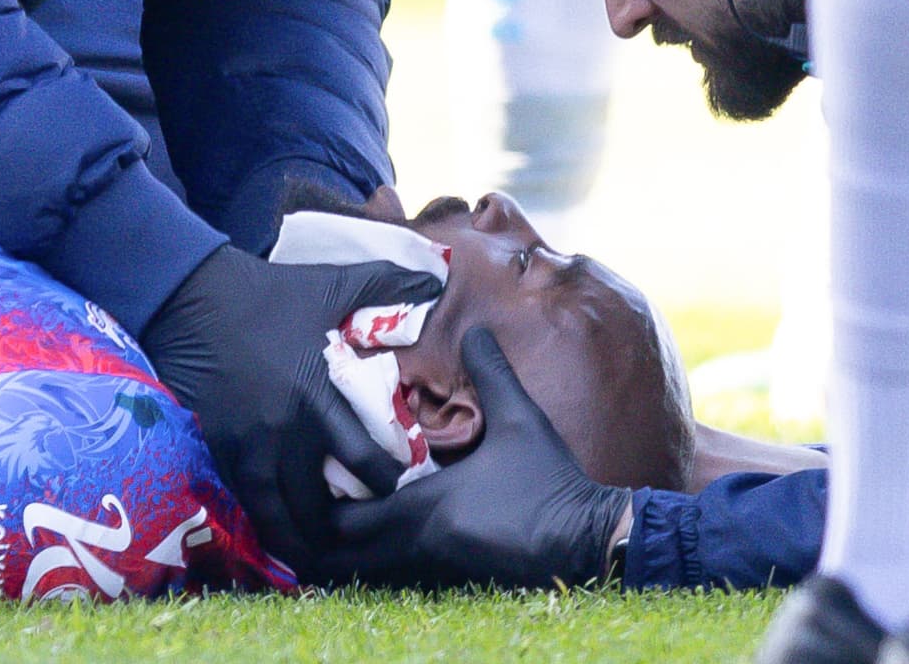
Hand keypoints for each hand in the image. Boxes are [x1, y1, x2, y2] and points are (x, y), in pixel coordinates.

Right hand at [140, 245, 442, 573]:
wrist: (194, 299)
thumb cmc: (270, 292)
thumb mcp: (333, 282)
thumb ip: (389, 281)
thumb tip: (438, 280)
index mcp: (320, 394)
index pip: (365, 459)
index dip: (389, 483)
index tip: (406, 489)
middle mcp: (286, 430)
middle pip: (323, 502)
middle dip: (349, 525)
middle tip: (371, 534)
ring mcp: (250, 444)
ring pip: (281, 513)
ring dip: (305, 538)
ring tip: (327, 555)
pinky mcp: (221, 448)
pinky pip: (248, 501)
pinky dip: (268, 524)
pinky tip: (284, 538)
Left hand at [318, 326, 632, 588]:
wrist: (589, 538)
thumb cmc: (550, 478)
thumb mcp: (520, 418)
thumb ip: (491, 372)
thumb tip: (475, 328)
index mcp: (422, 507)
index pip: (341, 518)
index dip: (320, 496)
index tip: (319, 465)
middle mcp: (417, 544)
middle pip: (341, 552)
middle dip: (323, 524)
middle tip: (322, 489)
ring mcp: (434, 568)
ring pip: (366, 570)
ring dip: (350, 545)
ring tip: (348, 508)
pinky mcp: (452, 580)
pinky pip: (396, 575)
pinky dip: (380, 557)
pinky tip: (389, 528)